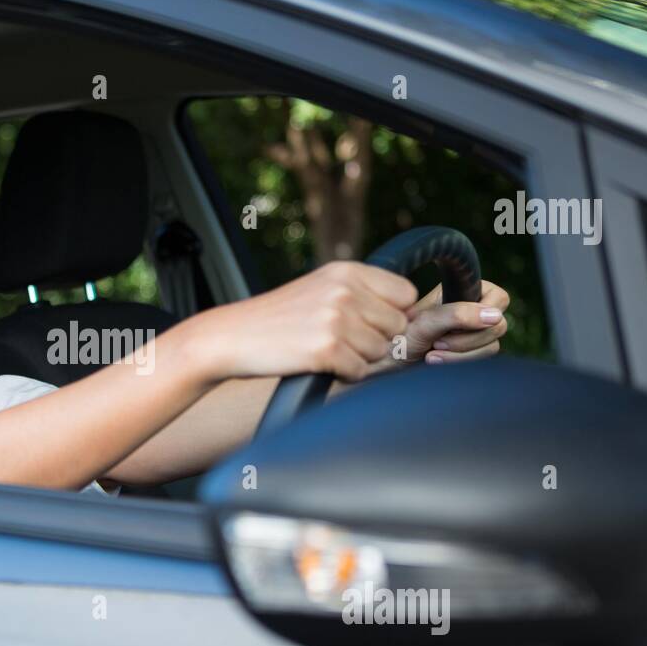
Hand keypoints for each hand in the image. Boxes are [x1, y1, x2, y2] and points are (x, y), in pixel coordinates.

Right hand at [191, 261, 417, 382]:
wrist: (232, 336)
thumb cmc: (279, 318)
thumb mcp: (320, 287)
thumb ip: (363, 293)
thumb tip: (413, 315)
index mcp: (347, 271)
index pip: (406, 294)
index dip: (393, 314)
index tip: (368, 323)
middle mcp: (345, 291)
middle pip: (397, 326)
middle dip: (376, 339)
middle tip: (341, 340)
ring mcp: (336, 319)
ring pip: (381, 351)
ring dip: (359, 358)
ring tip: (325, 350)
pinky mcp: (326, 349)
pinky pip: (361, 371)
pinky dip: (344, 374)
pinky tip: (319, 363)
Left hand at [399, 279, 509, 364]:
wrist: (387, 362)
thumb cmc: (399, 337)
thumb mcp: (424, 323)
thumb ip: (457, 315)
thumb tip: (495, 316)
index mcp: (462, 291)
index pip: (498, 297)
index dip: (484, 312)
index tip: (455, 324)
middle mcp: (473, 310)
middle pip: (498, 325)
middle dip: (468, 338)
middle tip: (437, 342)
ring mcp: (474, 333)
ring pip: (492, 345)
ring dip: (462, 353)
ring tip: (430, 353)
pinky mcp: (471, 352)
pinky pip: (483, 359)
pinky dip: (459, 362)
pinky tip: (434, 361)